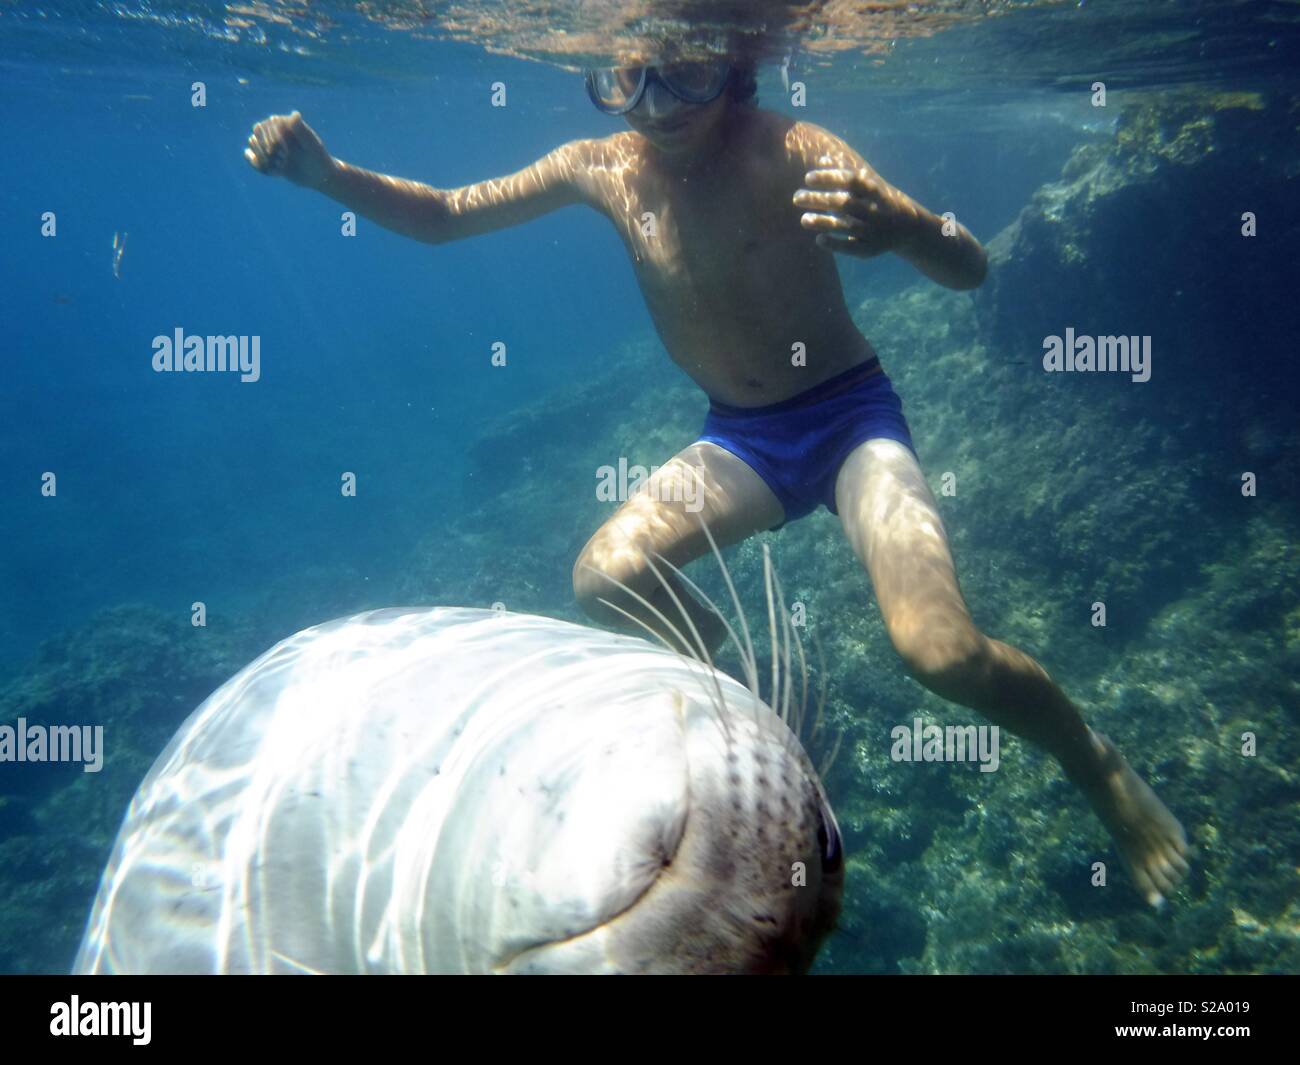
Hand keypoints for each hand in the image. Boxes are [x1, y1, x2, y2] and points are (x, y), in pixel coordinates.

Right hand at [244, 111, 334, 189]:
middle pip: (256, 134)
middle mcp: (275, 129)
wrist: (319, 175)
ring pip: (252, 144)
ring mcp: (269, 142)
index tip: (287, 153)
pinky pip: (251, 157)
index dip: (273, 141)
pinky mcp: (266, 155)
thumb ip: (301, 131)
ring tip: (281, 166)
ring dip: (264, 159)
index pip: (266, 126)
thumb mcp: (312, 146)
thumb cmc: (318, 159)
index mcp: (285, 123)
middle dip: (268, 151)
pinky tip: (274, 172)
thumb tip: (294, 114)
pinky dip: (259, 166)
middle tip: (285, 160)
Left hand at [794, 155, 920, 257]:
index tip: (808, 178)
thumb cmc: (880, 200)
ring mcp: (874, 231)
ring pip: (847, 227)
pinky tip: (819, 239)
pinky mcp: (871, 249)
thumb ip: (847, 173)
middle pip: (846, 204)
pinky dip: (835, 244)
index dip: (829, 177)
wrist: (909, 227)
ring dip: (823, 223)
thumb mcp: (869, 184)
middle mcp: (876, 211)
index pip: (851, 180)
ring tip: (803, 219)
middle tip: (796, 197)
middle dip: (819, 200)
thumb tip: (822, 160)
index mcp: (876, 191)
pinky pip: (851, 248)